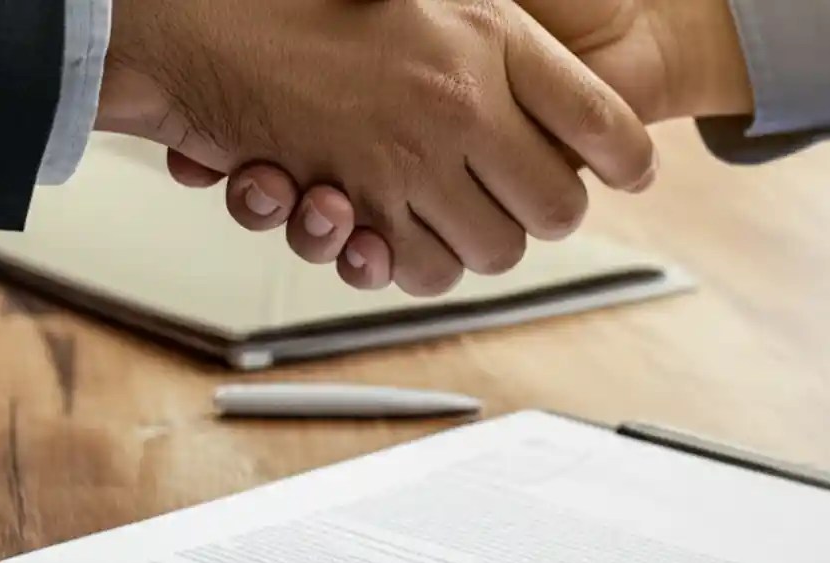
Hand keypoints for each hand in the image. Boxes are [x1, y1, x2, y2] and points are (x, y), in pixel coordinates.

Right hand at [98, 0, 656, 295]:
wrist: (194, 23)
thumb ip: (493, 24)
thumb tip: (551, 50)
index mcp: (490, 37)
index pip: (606, 123)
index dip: (628, 159)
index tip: (634, 172)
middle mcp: (460, 105)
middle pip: (559, 209)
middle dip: (548, 212)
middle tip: (527, 194)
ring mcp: (408, 164)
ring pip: (496, 252)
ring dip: (481, 242)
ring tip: (457, 208)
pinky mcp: (358, 211)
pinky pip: (425, 271)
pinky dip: (419, 263)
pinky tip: (400, 225)